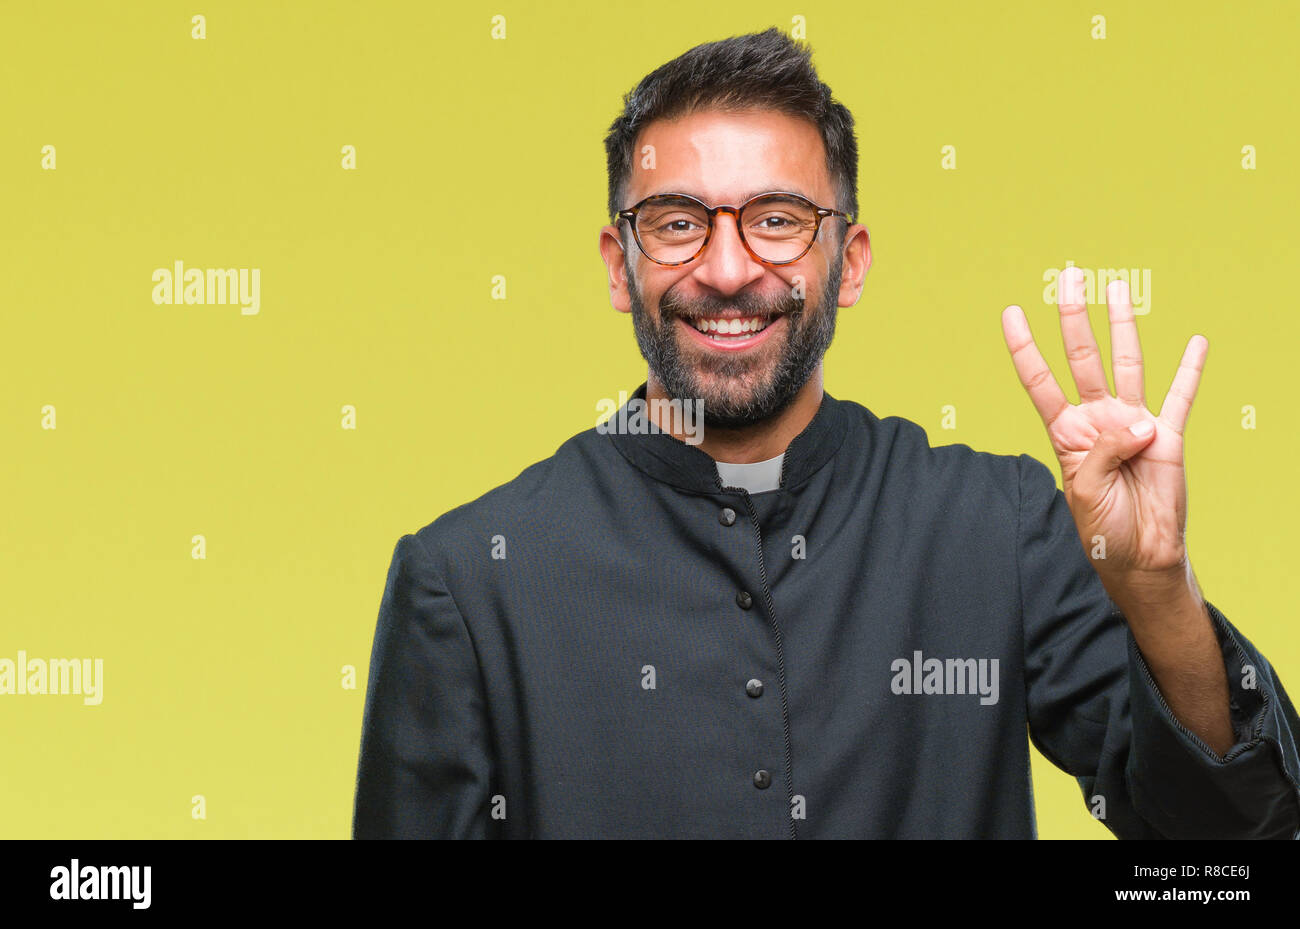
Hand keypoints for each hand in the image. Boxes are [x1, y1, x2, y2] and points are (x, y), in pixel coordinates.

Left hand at [1001, 267, 1206, 602]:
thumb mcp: (1084, 491)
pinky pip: (1181, 397)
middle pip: (1082, 357)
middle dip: (1073, 316)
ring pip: (1126, 363)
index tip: (1010, 312)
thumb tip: (1138, 423)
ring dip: (1123, 325)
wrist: (1140, 554)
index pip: (1039, 380)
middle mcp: (1097, 418)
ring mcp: (1132, 423)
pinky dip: (1190, 371)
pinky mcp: (1168, 435)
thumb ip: (1103, 452)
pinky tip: (1196, 343)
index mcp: (1066, 432)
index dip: (1024, 347)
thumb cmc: (1103, 526)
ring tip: (1118, 288)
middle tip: (1067, 276)